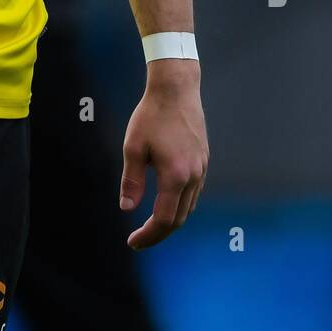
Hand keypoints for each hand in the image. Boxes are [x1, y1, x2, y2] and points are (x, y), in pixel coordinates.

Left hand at [119, 61, 207, 249]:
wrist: (176, 89)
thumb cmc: (151, 116)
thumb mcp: (133, 147)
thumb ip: (132, 181)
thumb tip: (127, 209)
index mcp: (176, 175)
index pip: (164, 219)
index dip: (149, 235)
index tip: (132, 242)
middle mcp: (194, 176)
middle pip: (180, 219)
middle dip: (159, 233)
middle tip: (139, 239)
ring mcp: (202, 168)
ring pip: (190, 207)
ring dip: (171, 221)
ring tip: (151, 225)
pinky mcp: (204, 160)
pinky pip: (194, 193)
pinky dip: (181, 205)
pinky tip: (166, 202)